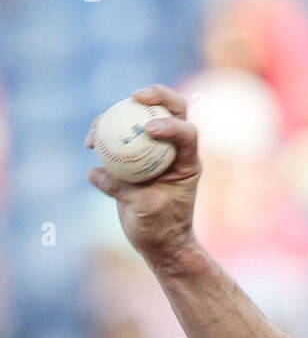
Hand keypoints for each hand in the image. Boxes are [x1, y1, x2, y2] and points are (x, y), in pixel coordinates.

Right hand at [86, 84, 199, 267]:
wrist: (159, 242)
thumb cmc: (161, 228)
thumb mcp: (146, 210)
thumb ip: (125, 189)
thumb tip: (97, 172)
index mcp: (188, 163)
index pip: (187, 133)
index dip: (171, 124)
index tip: (149, 129)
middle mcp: (174, 151)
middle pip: (171, 110)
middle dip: (156, 95)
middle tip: (135, 97)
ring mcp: (154, 150)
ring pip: (139, 118)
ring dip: (118, 115)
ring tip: (97, 130)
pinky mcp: (134, 155)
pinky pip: (119, 137)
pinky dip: (103, 135)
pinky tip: (90, 145)